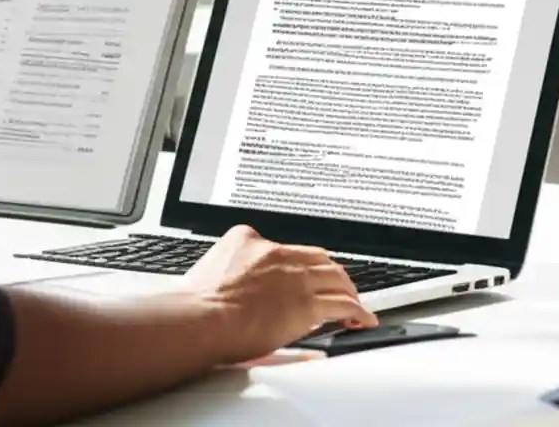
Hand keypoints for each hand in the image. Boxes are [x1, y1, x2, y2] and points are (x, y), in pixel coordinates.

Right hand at [183, 225, 377, 363]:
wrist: (201, 318)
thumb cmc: (196, 304)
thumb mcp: (210, 265)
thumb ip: (228, 266)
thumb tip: (229, 281)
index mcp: (249, 241)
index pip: (285, 247)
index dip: (299, 262)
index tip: (301, 272)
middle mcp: (277, 255)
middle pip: (317, 257)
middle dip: (330, 271)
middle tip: (336, 284)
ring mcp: (294, 278)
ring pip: (335, 277)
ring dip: (348, 289)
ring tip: (352, 300)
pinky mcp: (306, 305)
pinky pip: (343, 305)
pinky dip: (358, 311)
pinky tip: (361, 318)